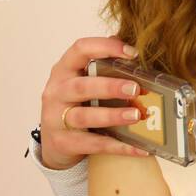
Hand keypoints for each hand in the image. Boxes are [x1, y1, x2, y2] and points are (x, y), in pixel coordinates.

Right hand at [39, 36, 152, 168]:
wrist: (56, 141)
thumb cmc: (77, 104)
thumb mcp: (85, 81)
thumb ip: (106, 67)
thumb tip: (135, 53)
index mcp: (64, 70)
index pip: (80, 50)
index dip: (105, 48)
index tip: (131, 53)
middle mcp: (57, 91)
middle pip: (81, 86)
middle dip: (109, 86)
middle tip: (135, 89)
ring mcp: (56, 118)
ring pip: (85, 116)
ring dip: (112, 116)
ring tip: (135, 115)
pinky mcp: (64, 142)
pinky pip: (94, 144)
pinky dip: (118, 146)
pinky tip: (140, 147)